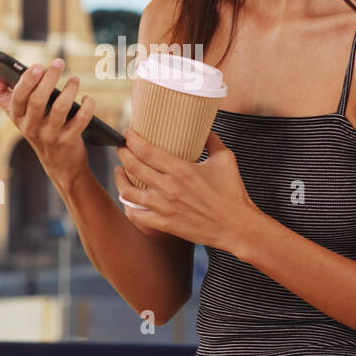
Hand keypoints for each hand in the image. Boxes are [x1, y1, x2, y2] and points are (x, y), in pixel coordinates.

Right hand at [0, 57, 94, 185]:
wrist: (59, 164)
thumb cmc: (38, 130)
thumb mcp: (19, 117)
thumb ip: (4, 97)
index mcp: (18, 118)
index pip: (18, 97)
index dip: (27, 80)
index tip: (37, 65)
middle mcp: (31, 127)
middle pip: (38, 100)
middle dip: (49, 78)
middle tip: (58, 63)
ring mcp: (50, 135)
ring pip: (60, 108)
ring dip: (69, 90)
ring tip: (74, 79)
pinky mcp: (68, 141)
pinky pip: (80, 121)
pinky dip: (86, 107)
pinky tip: (87, 99)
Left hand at [114, 128, 262, 255]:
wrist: (237, 227)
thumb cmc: (233, 193)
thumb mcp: (225, 160)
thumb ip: (212, 141)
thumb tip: (205, 129)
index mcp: (181, 170)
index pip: (146, 150)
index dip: (132, 139)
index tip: (127, 133)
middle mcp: (169, 188)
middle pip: (133, 167)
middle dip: (123, 154)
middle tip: (121, 148)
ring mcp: (165, 208)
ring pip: (128, 192)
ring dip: (119, 179)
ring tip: (119, 171)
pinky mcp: (165, 224)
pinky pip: (136, 215)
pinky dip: (128, 206)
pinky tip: (128, 199)